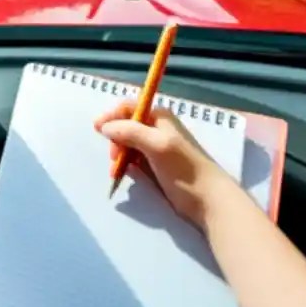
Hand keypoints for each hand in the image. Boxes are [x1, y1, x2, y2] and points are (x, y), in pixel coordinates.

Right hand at [94, 101, 236, 227]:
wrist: (208, 199)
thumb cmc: (184, 169)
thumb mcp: (157, 145)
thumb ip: (130, 132)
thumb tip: (104, 126)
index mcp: (160, 117)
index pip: (129, 107)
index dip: (112, 115)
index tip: (97, 129)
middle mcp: (157, 129)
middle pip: (126, 125)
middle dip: (115, 139)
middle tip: (113, 157)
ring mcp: (157, 148)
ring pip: (128, 144)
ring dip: (118, 155)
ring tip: (116, 170)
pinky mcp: (156, 166)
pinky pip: (134, 160)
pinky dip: (126, 165)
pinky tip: (124, 174)